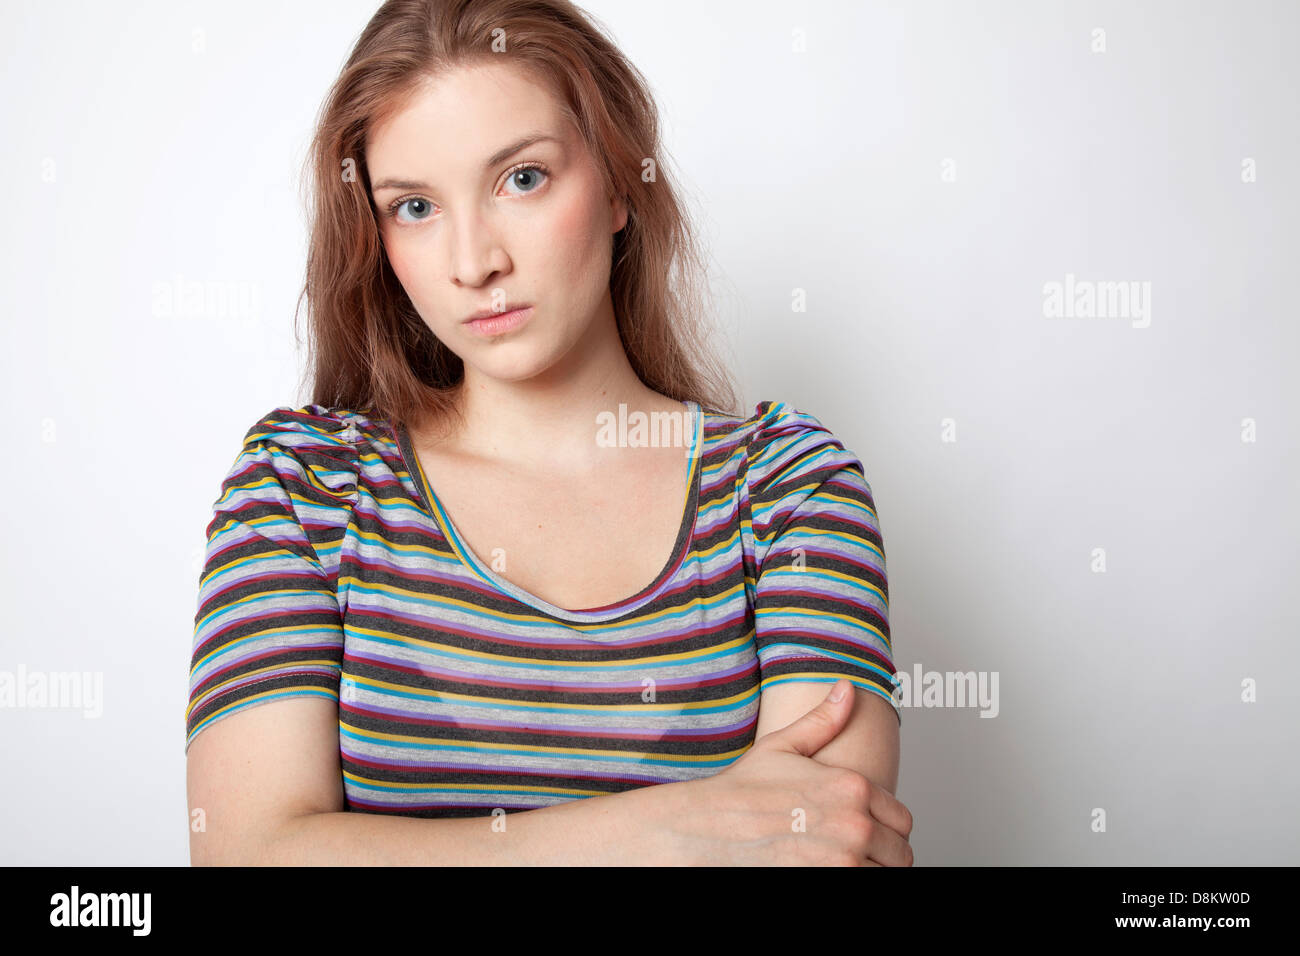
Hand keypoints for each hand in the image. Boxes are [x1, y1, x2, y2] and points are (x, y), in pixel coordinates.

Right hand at [662, 678, 913, 864]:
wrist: (706, 829)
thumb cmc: (742, 789)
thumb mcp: (783, 746)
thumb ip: (824, 720)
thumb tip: (847, 688)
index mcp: (853, 788)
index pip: (903, 821)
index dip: (888, 827)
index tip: (870, 830)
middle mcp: (855, 826)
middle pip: (899, 855)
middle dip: (881, 853)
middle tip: (854, 850)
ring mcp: (842, 862)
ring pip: (884, 875)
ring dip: (868, 869)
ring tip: (839, 860)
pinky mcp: (826, 885)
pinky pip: (862, 889)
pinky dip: (851, 881)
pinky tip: (826, 870)